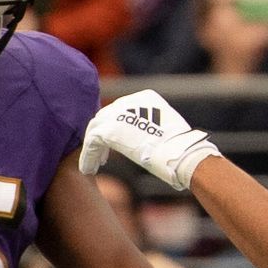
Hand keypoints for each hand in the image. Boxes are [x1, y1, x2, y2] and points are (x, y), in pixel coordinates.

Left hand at [79, 90, 220, 190]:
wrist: (179, 154)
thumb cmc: (180, 150)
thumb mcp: (166, 130)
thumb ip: (151, 127)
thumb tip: (148, 138)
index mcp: (145, 97)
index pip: (121, 111)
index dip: (116, 127)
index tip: (117, 145)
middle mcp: (129, 101)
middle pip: (105, 117)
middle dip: (103, 136)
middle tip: (104, 156)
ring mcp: (117, 114)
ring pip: (96, 129)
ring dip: (94, 148)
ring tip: (96, 165)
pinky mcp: (108, 130)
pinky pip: (91, 143)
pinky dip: (88, 156)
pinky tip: (89, 169)